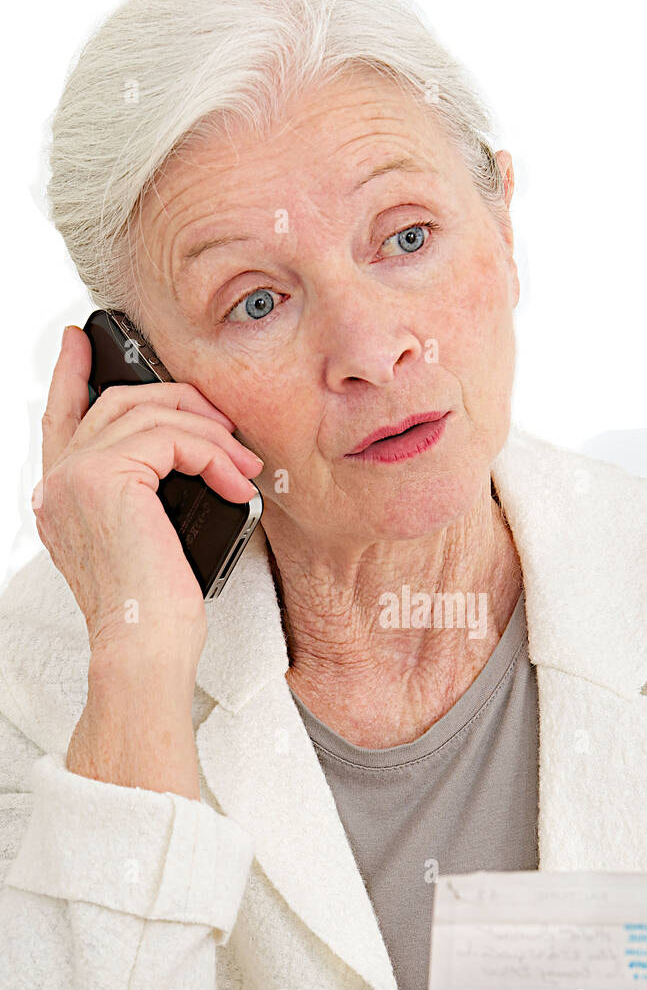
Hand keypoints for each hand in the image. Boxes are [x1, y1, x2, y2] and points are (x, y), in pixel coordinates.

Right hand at [33, 324, 262, 657]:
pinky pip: (172, 437)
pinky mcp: (105, 477)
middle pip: (116, 403)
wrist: (145, 647)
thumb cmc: (155, 611)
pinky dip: (214, 454)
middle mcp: (57, 482)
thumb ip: (145, 493)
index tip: (83, 342)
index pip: (60, 419)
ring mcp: (75, 476)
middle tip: (224, 423)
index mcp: (61, 497)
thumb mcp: (148, 538)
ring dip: (211, 435)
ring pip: (150, 415)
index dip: (70, 375)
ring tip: (245, 465)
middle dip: (179, 401)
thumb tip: (191, 452)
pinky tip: (238, 482)